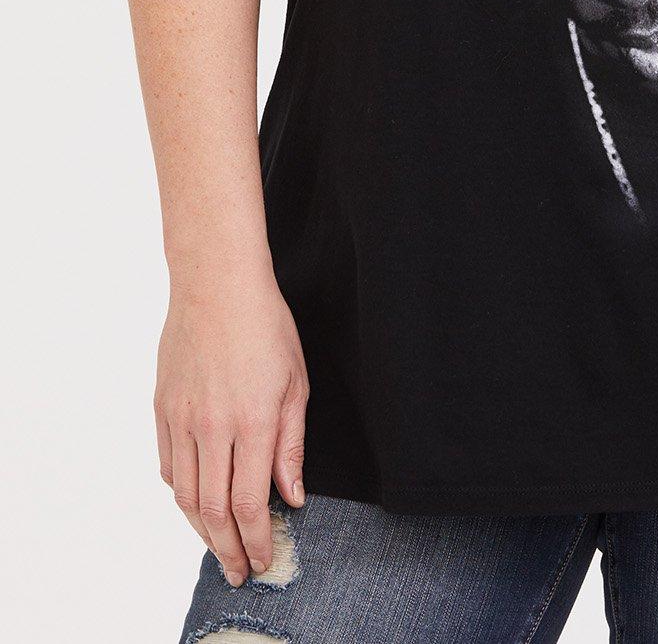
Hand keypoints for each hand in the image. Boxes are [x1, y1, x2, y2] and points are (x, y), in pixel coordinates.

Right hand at [154, 272, 308, 584]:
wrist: (217, 285)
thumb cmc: (265, 326)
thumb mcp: (296, 383)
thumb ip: (292, 446)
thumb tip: (291, 497)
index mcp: (252, 422)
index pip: (249, 503)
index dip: (256, 539)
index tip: (264, 560)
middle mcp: (212, 428)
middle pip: (213, 511)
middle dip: (229, 549)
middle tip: (241, 571)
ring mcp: (181, 420)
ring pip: (186, 496)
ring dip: (202, 531)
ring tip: (219, 548)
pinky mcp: (162, 410)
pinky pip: (169, 467)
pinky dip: (182, 494)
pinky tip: (197, 503)